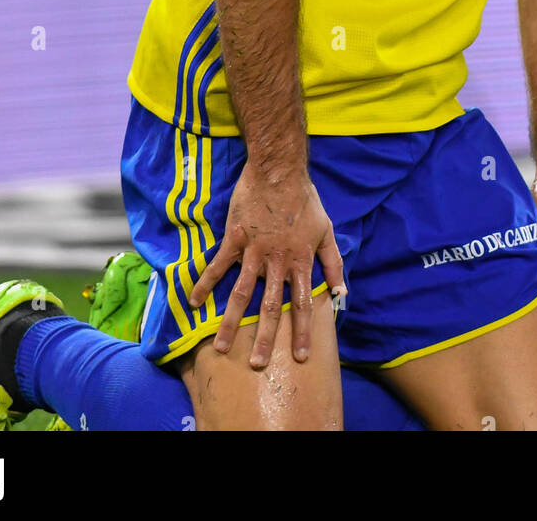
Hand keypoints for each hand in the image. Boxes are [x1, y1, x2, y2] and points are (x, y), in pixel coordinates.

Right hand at [189, 161, 344, 367]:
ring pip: (242, 293)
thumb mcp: (326, 231)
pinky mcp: (235, 238)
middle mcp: (277, 262)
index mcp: (300, 261)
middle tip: (256, 365)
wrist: (279, 170)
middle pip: (271, 306)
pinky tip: (194, 302)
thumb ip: (333, 262)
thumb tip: (342, 290)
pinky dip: (205, 283)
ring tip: (221, 347)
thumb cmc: (305, 200)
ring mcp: (254, 251)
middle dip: (264, 338)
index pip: (303, 304)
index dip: (302, 332)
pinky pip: (218, 265)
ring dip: (231, 321)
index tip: (299, 357)